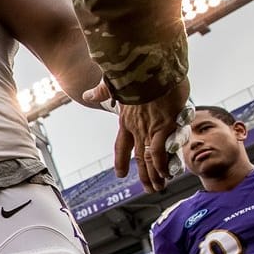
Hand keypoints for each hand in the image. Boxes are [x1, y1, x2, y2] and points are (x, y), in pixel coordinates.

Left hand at [87, 77, 189, 192]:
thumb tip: (87, 95)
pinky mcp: (164, 124)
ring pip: (150, 158)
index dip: (121, 160)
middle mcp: (137, 127)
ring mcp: (150, 126)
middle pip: (139, 157)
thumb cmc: (135, 72)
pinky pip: (160, 150)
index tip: (121, 174)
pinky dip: (162, 163)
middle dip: (144, 175)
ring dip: (155, 174)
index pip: (122, 145)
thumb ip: (102, 91)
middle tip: (149, 189)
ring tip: (158, 188)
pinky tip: (166, 174)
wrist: (146, 63)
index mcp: (126, 120)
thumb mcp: (115, 83)